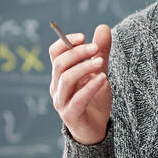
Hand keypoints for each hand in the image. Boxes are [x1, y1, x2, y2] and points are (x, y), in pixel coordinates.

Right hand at [49, 23, 111, 144]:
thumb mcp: (100, 72)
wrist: (96, 130)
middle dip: (78, 53)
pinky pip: (77, 98)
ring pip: (66, 79)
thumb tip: (103, 27)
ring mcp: (61, 102)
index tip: (83, 37)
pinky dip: (90, 87)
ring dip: (84, 67)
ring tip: (101, 63)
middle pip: (60, 63)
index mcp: (60, 75)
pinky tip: (103, 79)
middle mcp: (56, 87)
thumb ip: (101, 52)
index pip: (54, 53)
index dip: (66, 42)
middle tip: (96, 49)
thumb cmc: (95, 100)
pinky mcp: (70, 115)